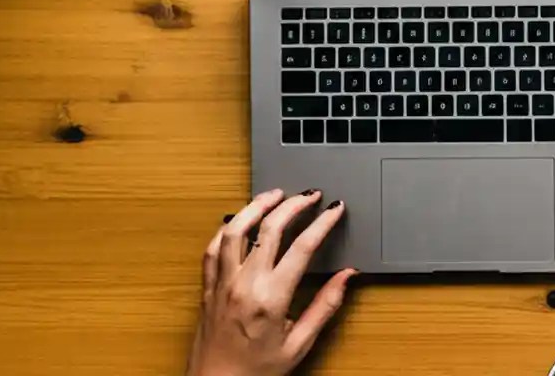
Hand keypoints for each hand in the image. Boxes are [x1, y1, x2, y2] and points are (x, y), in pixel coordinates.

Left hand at [187, 189, 354, 375]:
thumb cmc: (255, 372)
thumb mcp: (300, 344)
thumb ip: (325, 306)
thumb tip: (347, 277)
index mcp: (271, 298)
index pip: (303, 247)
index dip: (323, 223)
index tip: (335, 210)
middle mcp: (245, 284)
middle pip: (270, 228)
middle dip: (294, 205)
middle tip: (310, 195)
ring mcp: (223, 282)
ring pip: (236, 229)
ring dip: (256, 206)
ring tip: (274, 195)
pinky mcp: (207, 287)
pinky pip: (213, 247)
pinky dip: (226, 228)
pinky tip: (238, 220)